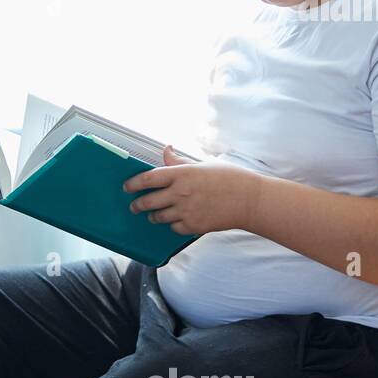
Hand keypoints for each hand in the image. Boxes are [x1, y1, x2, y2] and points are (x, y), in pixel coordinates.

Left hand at [122, 145, 262, 235]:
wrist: (250, 200)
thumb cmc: (229, 178)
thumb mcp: (202, 164)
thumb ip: (179, 162)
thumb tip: (165, 150)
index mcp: (182, 174)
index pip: (148, 179)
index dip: (133, 184)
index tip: (127, 187)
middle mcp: (181, 193)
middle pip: (148, 201)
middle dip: (137, 204)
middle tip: (134, 205)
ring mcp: (186, 211)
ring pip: (158, 217)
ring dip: (153, 216)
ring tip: (153, 214)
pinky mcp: (194, 226)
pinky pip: (173, 227)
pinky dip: (172, 225)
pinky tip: (175, 220)